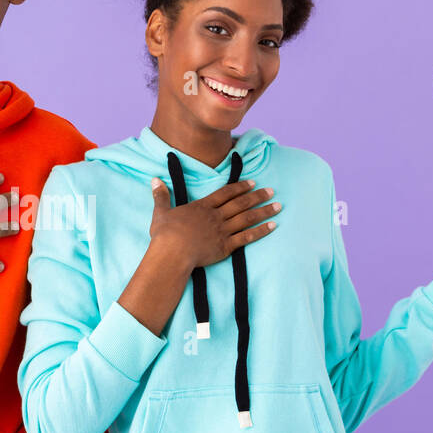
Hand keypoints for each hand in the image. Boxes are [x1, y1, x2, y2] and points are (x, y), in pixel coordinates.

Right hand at [148, 177, 279, 268]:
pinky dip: (260, 231)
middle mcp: (215, 216)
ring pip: (247, 218)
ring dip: (263, 211)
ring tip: (278, 206)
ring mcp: (222, 231)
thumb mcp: (161, 213)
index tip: (253, 183)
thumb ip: (161, 196)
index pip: (225, 193)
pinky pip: (247, 237)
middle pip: (241, 203)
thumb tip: (155, 180)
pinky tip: (272, 226)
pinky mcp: (226, 246)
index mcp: (202, 207)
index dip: (240, 187)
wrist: (172, 253)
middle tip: (271, 191)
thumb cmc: (165, 235)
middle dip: (257, 196)